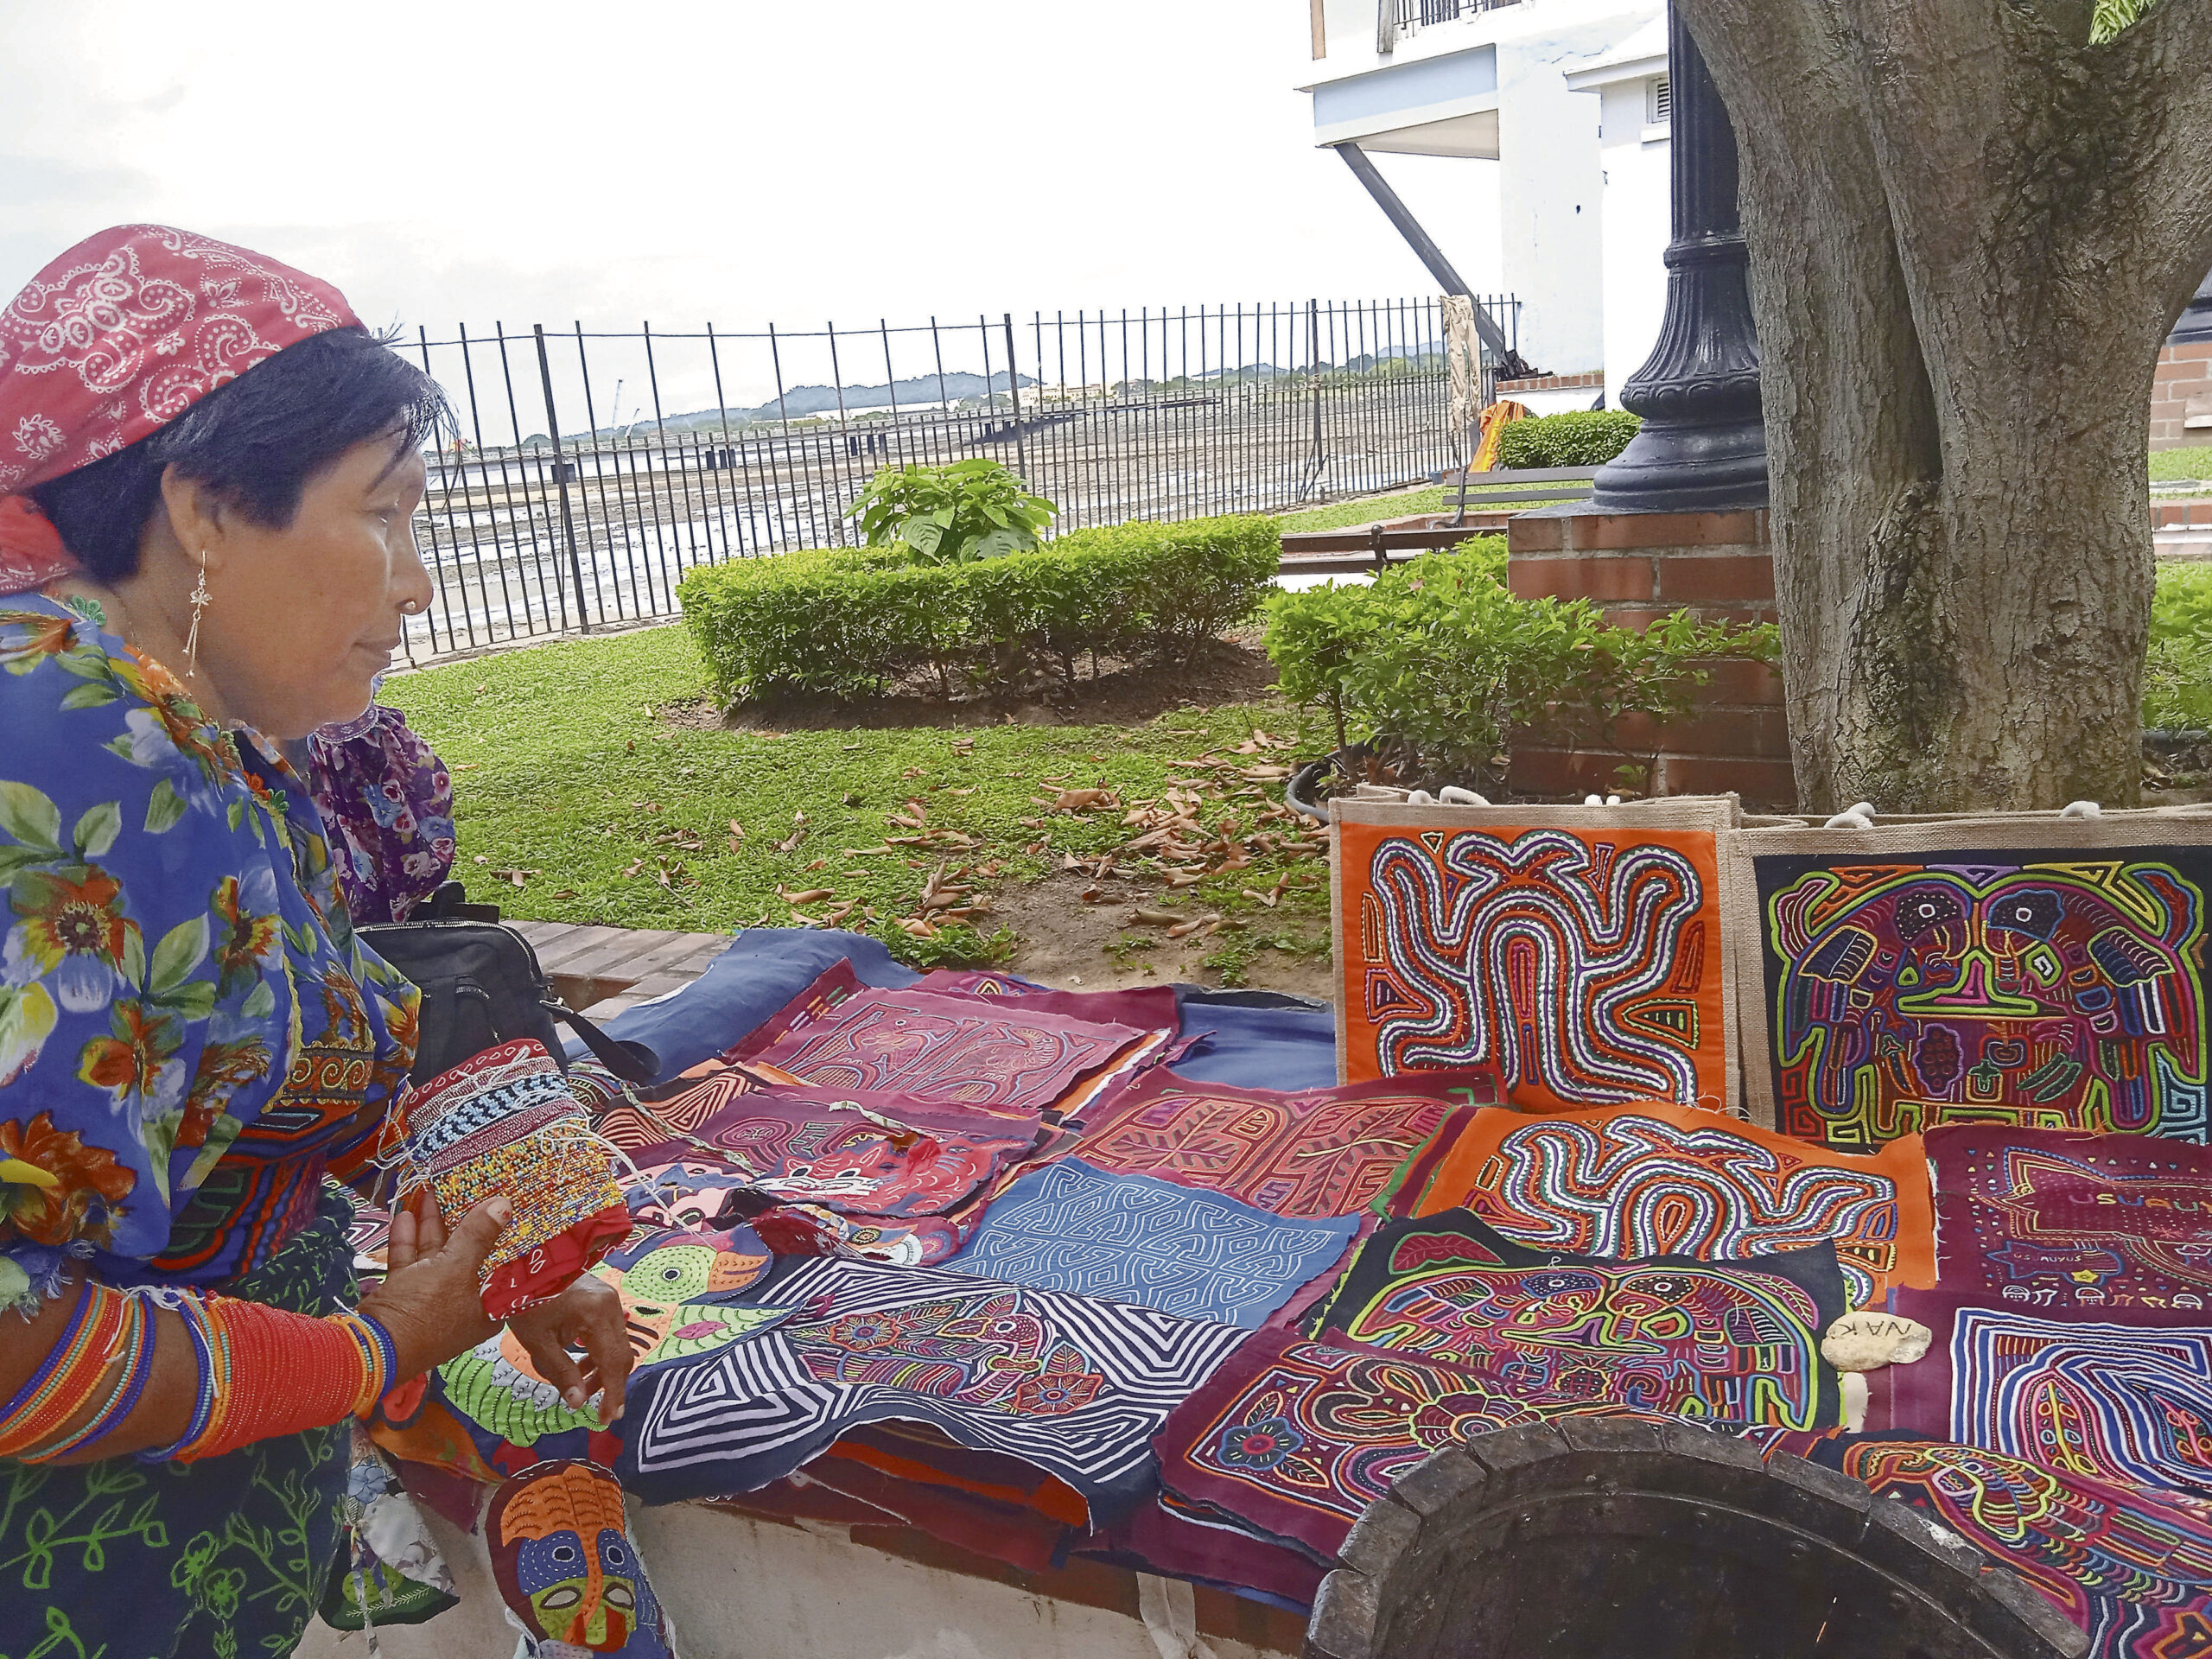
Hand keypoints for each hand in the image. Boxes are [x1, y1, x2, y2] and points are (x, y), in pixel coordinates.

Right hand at [357, 1192, 508, 1378]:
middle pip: (468, 1254)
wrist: (370, 1347)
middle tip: (464, 1188)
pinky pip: (410, 1262)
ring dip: (431, 1224)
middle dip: (462, 1221)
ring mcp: (431, 1299)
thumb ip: (479, 1235)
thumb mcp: (457, 1268)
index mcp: (488, 1305)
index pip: (503, 1263)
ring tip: (431, 1190)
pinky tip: (404, 1213)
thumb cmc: (427, 1310)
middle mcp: (463, 1302)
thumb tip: (505, 1205)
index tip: (503, 1204)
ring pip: (436, 1255)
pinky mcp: (404, 1295)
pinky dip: (407, 1240)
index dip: (503, 1233)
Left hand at [505, 1277, 632, 1425]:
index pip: (613, 1363)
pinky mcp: (603, 1298)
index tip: (608, 1419)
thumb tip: (579, 1404)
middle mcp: (610, 1305)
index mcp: (595, 1314)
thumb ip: (561, 1373)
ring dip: (603, 1369)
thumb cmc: (524, 1303)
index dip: (613, 1394)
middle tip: (597, 1410)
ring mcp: (609, 1299)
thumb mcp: (538, 1343)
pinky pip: (610, 1332)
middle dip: (610, 1385)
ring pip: (618, 1344)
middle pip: (621, 1354)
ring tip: (580, 1385)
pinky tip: (581, 1363)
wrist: (521, 1266)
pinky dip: (600, 1353)